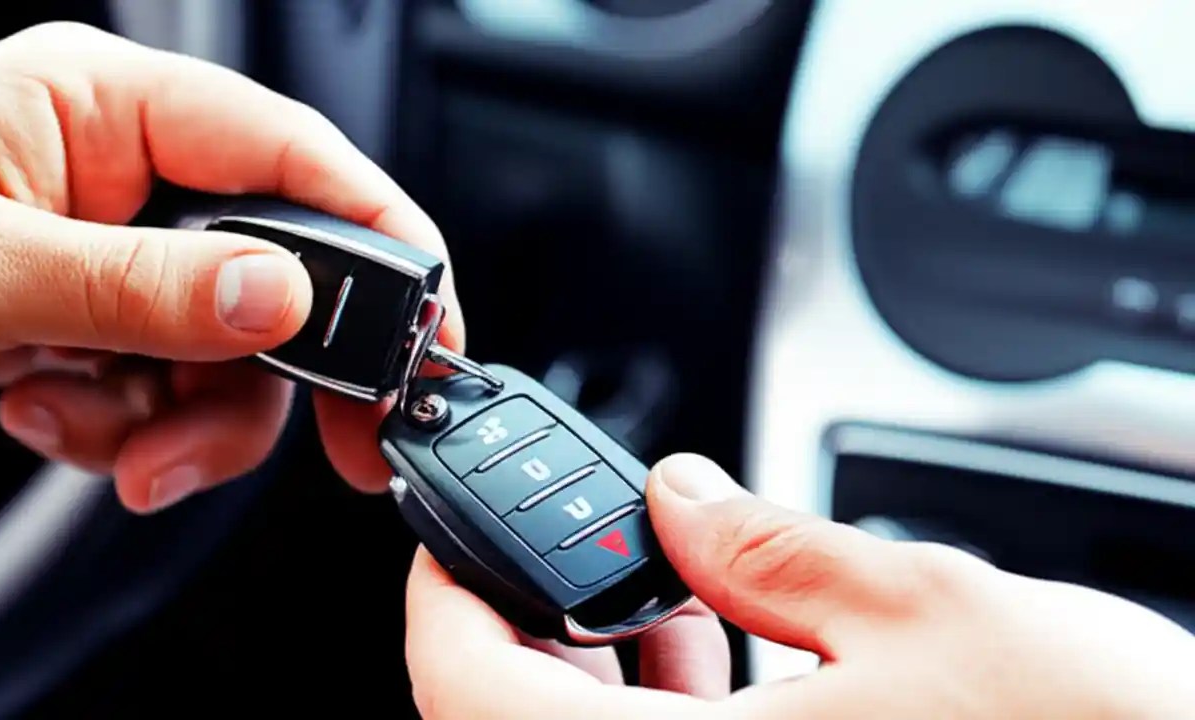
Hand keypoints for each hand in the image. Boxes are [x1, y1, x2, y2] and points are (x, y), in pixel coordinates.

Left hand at [0, 22, 462, 510]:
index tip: (429, 327)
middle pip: (280, 275)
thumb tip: (281, 301)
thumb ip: (146, 288)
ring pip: (231, 350)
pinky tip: (58, 421)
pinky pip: (171, 383)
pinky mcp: (97, 314)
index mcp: (111, 109)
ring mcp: (117, 249)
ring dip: (190, 422)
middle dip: (277, 375)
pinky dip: (134, 428)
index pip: (294, 155)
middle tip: (323, 450)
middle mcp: (129, 173)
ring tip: (112, 451)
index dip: (381, 238)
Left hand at [405, 454, 1194, 718]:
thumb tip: (682, 496)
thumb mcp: (928, 612)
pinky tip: (731, 672)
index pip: (470, 703)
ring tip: (677, 605)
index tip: (450, 544)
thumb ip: (772, 548)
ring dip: (599, 681)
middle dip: (533, 634)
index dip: (439, 609)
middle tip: (586, 562)